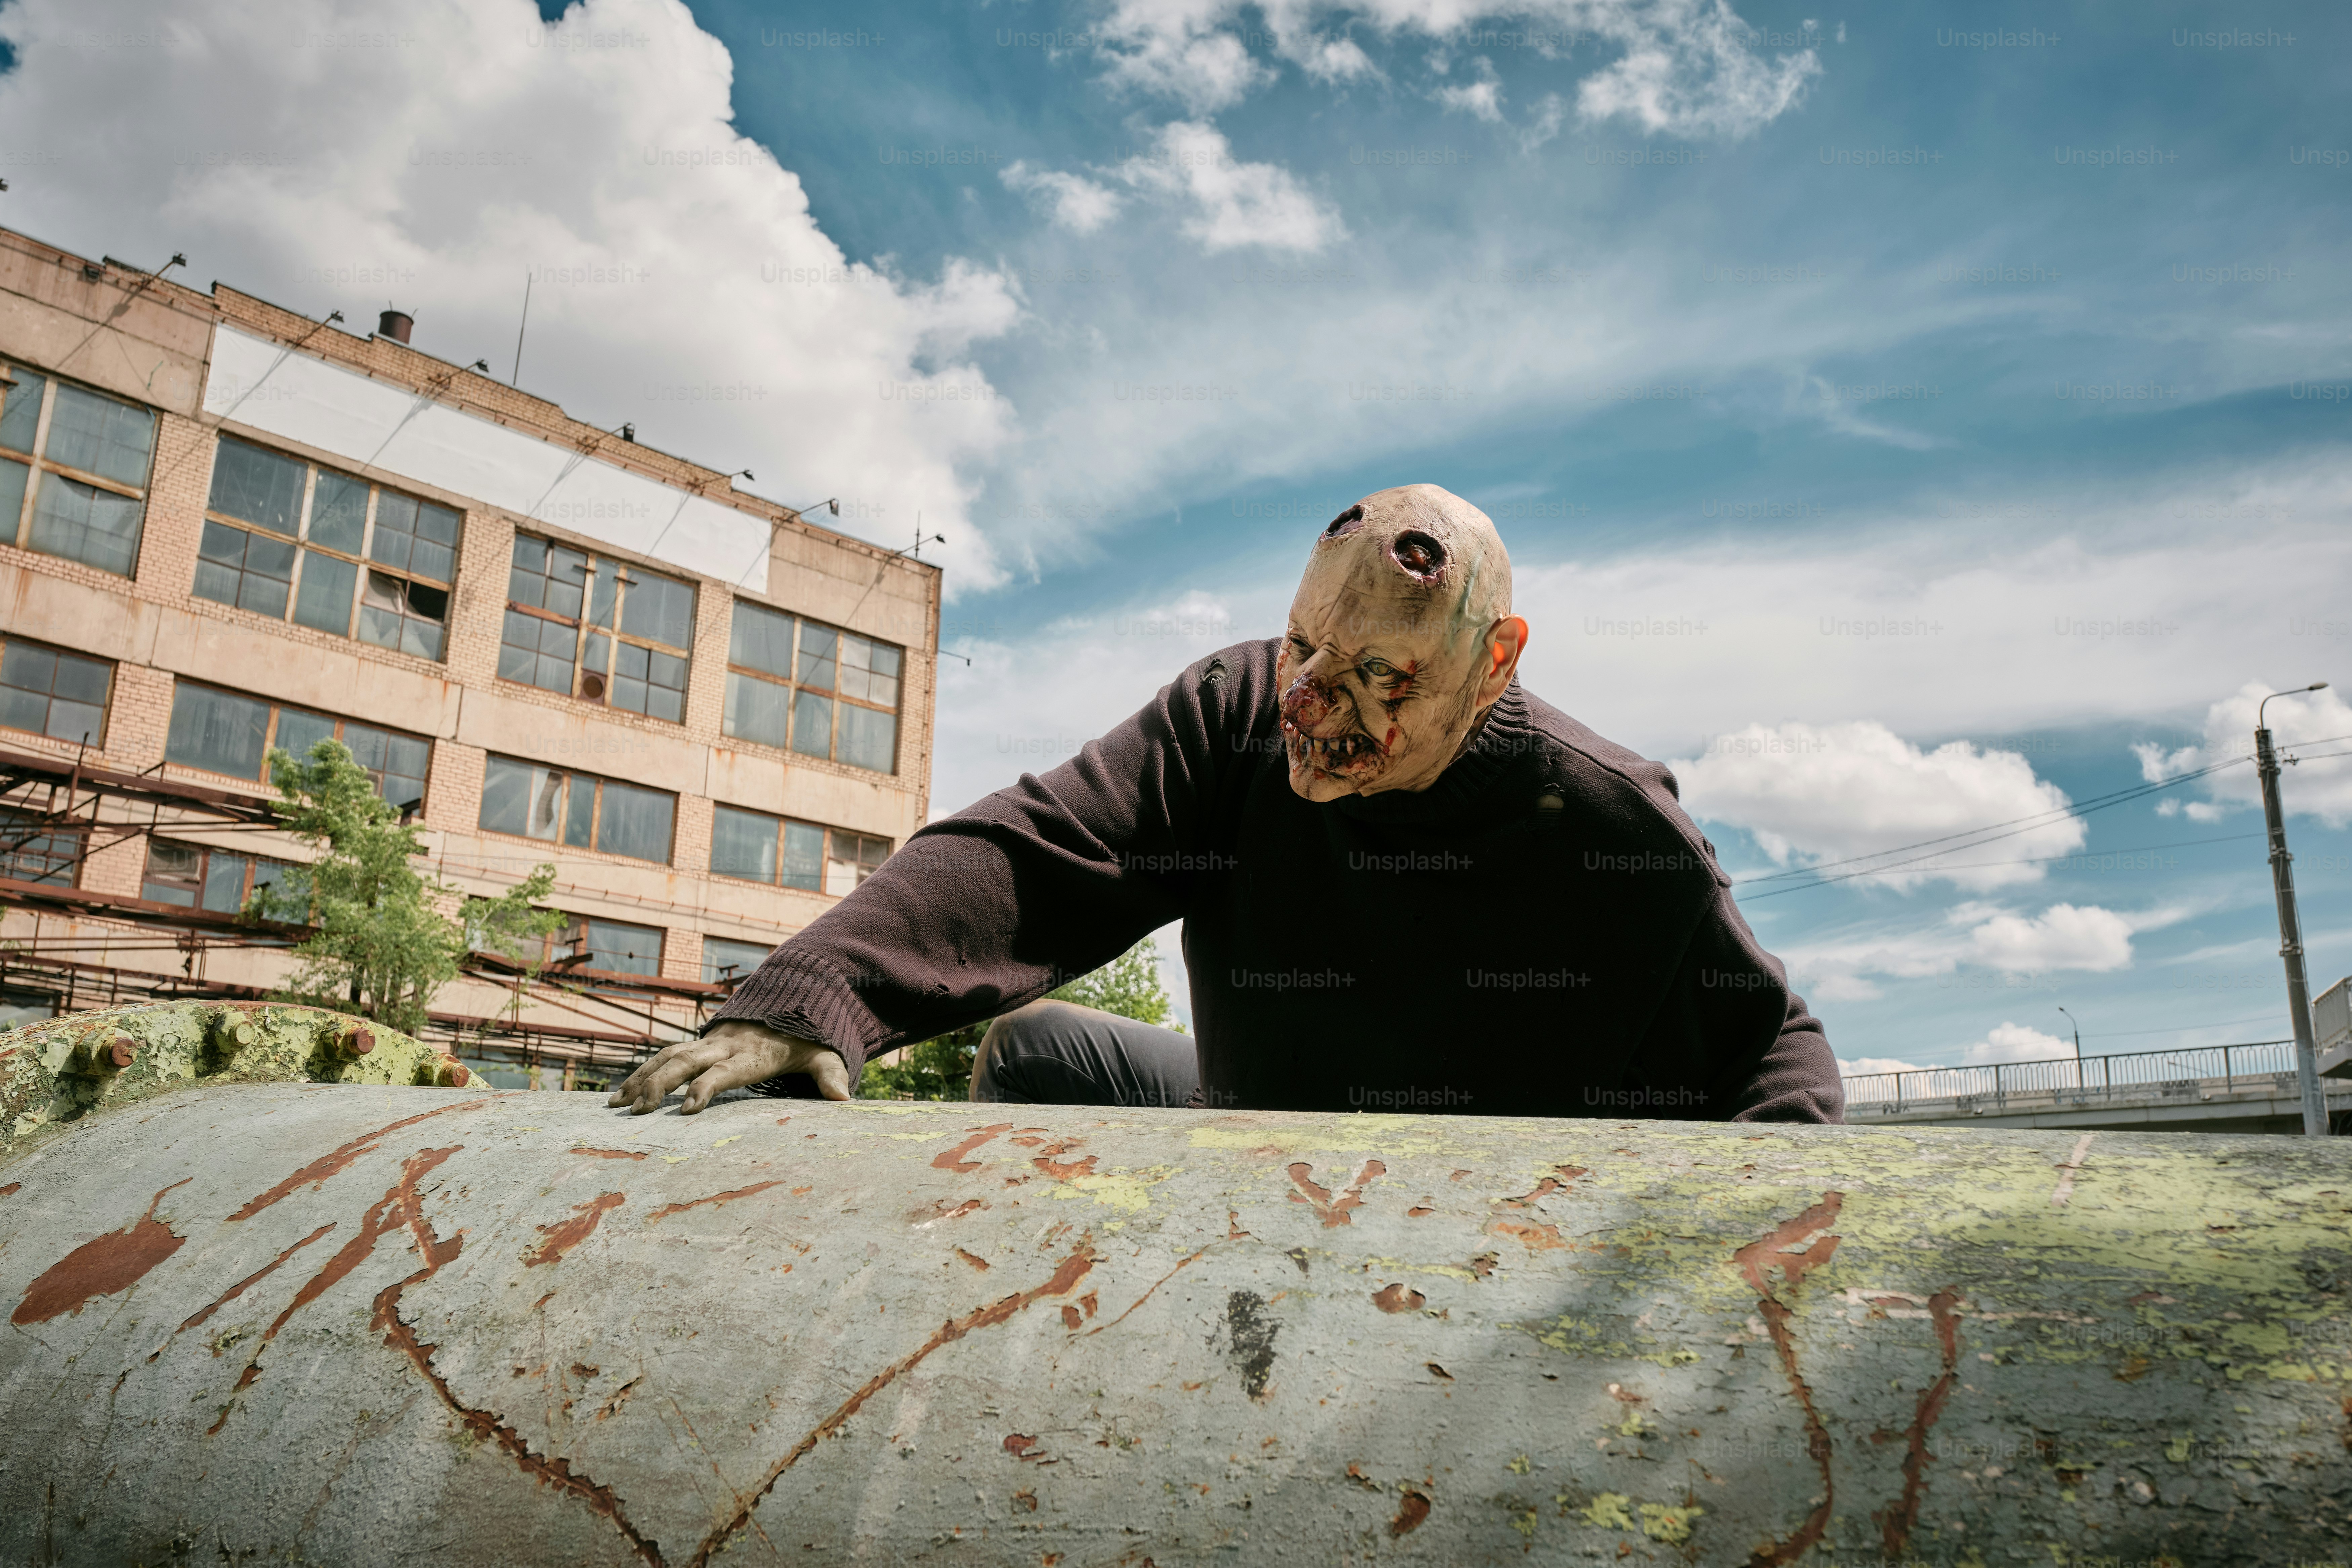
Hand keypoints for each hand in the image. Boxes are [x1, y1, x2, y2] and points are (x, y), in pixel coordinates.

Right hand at [607, 1021, 850, 1113]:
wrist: (789, 1001)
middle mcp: (724, 1046)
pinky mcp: (698, 1045)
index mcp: (751, 1054)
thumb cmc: (804, 1039)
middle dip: (660, 1084)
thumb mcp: (822, 1053)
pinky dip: (641, 1073)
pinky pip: (663, 1057)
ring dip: (642, 1079)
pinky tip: (621, 1095)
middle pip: (686, 1062)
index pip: (724, 1071)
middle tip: (638, 1111)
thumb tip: (845, 1098)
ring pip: (668, 1057)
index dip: (706, 1087)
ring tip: (617, 1105)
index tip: (687, 1109)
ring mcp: (708, 1043)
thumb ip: (830, 1074)